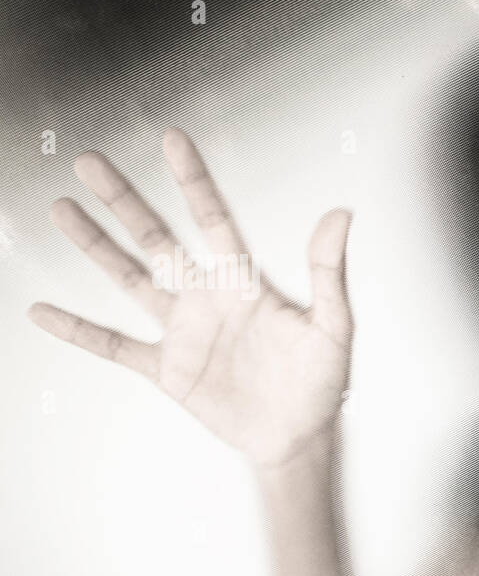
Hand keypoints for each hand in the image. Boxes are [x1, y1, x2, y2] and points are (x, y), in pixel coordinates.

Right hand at [27, 129, 352, 468]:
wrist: (300, 438)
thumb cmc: (323, 381)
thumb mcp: (333, 326)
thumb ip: (329, 272)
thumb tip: (342, 213)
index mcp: (246, 281)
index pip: (214, 219)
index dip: (193, 181)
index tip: (171, 138)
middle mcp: (208, 297)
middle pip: (158, 239)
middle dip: (125, 201)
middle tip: (89, 162)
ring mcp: (184, 332)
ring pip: (129, 279)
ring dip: (95, 246)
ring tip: (60, 209)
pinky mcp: (167, 371)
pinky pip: (114, 346)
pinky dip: (78, 331)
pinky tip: (40, 311)